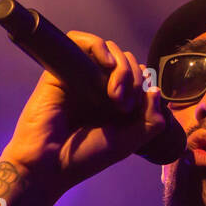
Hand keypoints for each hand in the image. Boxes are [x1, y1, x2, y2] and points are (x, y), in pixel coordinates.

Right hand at [0, 31, 167, 196]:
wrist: (50, 164)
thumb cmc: (85, 157)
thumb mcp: (128, 142)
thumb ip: (150, 121)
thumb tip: (155, 90)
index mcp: (113, 102)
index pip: (137, 76)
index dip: (144, 84)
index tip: (138, 107)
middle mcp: (98, 86)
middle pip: (125, 60)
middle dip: (134, 79)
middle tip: (124, 106)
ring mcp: (80, 76)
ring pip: (108, 50)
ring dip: (121, 67)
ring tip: (116, 94)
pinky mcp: (62, 68)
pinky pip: (80, 41)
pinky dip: (99, 46)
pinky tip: (108, 64)